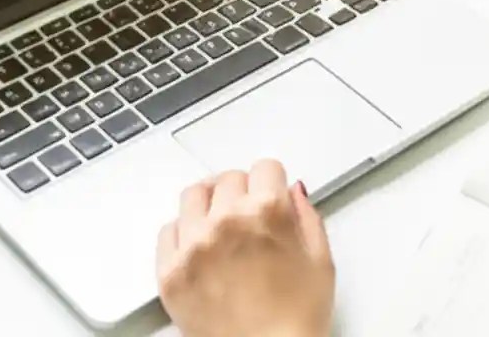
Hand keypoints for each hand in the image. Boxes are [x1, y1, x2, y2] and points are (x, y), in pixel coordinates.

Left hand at [156, 160, 334, 336]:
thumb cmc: (295, 321)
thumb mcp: (321, 261)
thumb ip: (306, 216)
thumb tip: (292, 192)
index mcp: (267, 212)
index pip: (265, 167)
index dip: (272, 182)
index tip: (270, 193)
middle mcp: (225, 221)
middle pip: (228, 179)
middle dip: (242, 192)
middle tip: (249, 215)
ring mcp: (193, 245)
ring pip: (193, 196)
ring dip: (209, 204)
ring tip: (221, 226)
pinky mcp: (170, 271)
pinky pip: (168, 231)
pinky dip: (183, 233)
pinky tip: (200, 248)